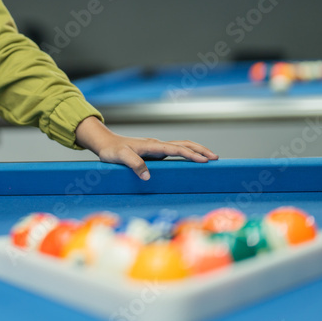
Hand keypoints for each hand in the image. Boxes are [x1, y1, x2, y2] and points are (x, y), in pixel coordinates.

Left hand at [74, 116, 217, 179]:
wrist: (105, 144)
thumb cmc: (111, 150)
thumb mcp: (119, 157)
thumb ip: (133, 164)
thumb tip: (147, 176)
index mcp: (152, 145)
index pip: (176, 149)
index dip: (190, 154)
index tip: (204, 160)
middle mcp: (157, 145)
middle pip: (184, 144)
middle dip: (200, 150)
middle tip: (216, 158)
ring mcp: (157, 148)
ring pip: (181, 146)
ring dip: (196, 150)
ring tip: (210, 158)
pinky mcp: (155, 153)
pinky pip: (176, 152)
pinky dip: (188, 154)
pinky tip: (193, 161)